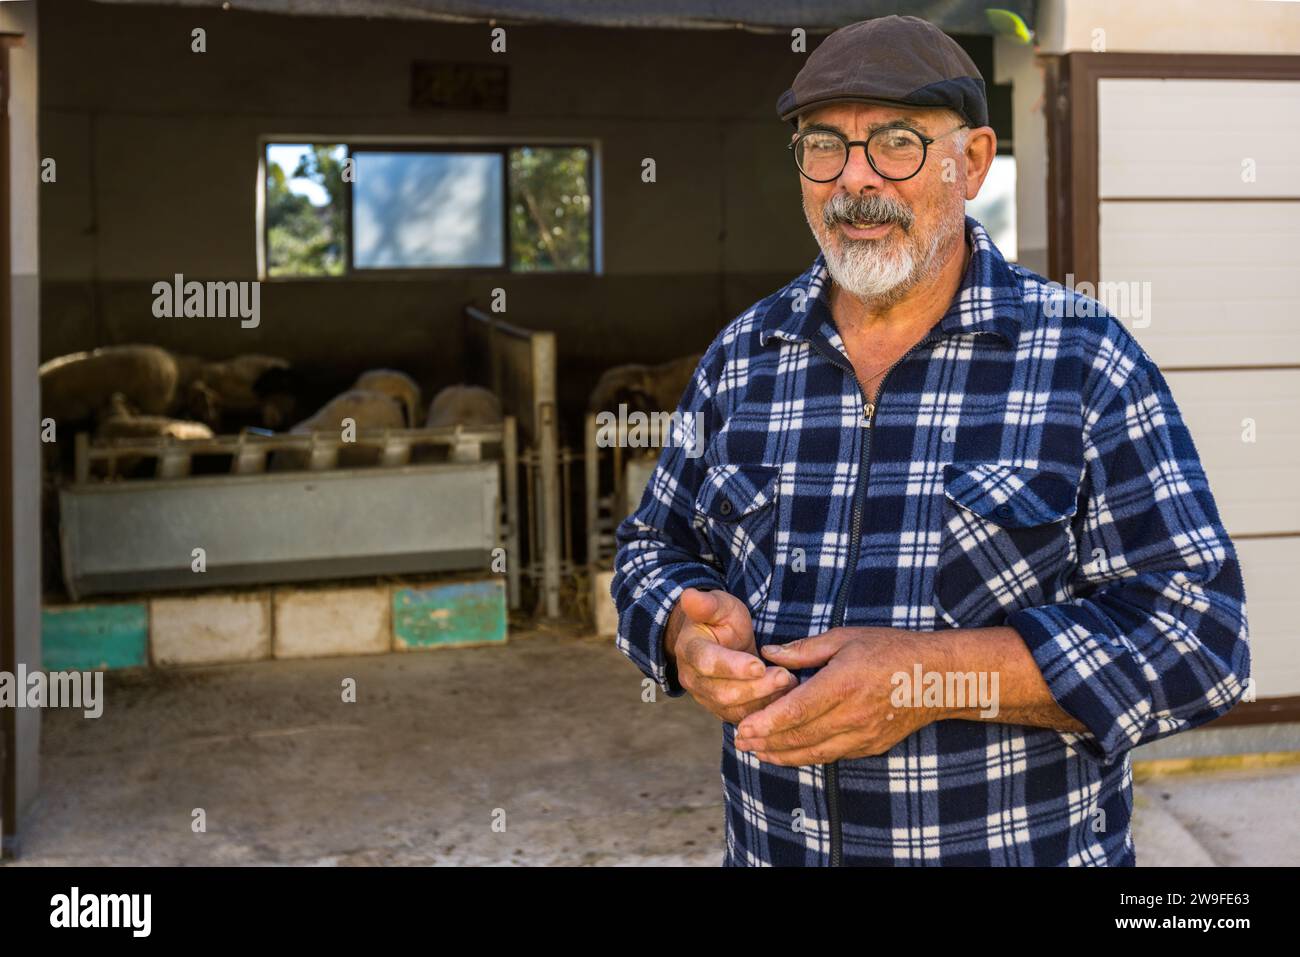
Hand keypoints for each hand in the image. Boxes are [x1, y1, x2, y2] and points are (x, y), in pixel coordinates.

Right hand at [666, 588, 796, 724]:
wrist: (718, 640)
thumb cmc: (720, 620)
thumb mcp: (718, 605)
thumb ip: (706, 604)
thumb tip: (688, 595)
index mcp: (690, 650)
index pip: (708, 663)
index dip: (733, 666)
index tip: (759, 665)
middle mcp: (693, 679)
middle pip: (723, 692)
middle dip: (756, 687)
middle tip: (785, 677)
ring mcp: (706, 698)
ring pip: (735, 709)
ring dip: (764, 700)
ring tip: (789, 684)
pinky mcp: (722, 710)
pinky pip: (744, 717)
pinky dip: (766, 710)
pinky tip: (785, 697)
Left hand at [732, 627, 944, 764]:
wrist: (937, 678)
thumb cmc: (892, 649)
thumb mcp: (847, 638)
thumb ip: (805, 649)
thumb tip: (768, 653)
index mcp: (844, 684)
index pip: (797, 710)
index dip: (767, 722)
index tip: (744, 727)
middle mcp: (853, 714)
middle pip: (800, 736)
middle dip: (766, 742)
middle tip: (739, 741)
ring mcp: (863, 734)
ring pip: (814, 752)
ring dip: (782, 755)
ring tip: (756, 752)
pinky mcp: (870, 745)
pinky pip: (832, 755)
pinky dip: (806, 756)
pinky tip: (788, 753)